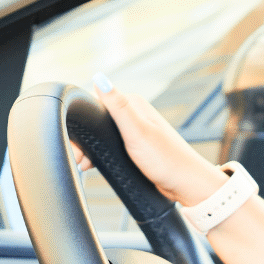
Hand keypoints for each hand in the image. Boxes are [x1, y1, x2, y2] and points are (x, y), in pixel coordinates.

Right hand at [76, 74, 227, 206]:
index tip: (77, 139)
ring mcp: (135, 131)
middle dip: (84, 138)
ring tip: (84, 164)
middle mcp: (134, 115)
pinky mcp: (136, 147)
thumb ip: (118, 106)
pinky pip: (110, 147)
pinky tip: (96, 165)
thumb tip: (99, 77)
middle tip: (80, 158)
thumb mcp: (138, 131)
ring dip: (91, 148)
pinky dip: (101, 155)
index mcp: (134, 104)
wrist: (187, 186)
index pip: (95, 100)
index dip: (82, 118)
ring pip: (102, 135)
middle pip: (96, 119)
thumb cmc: (167, 160)